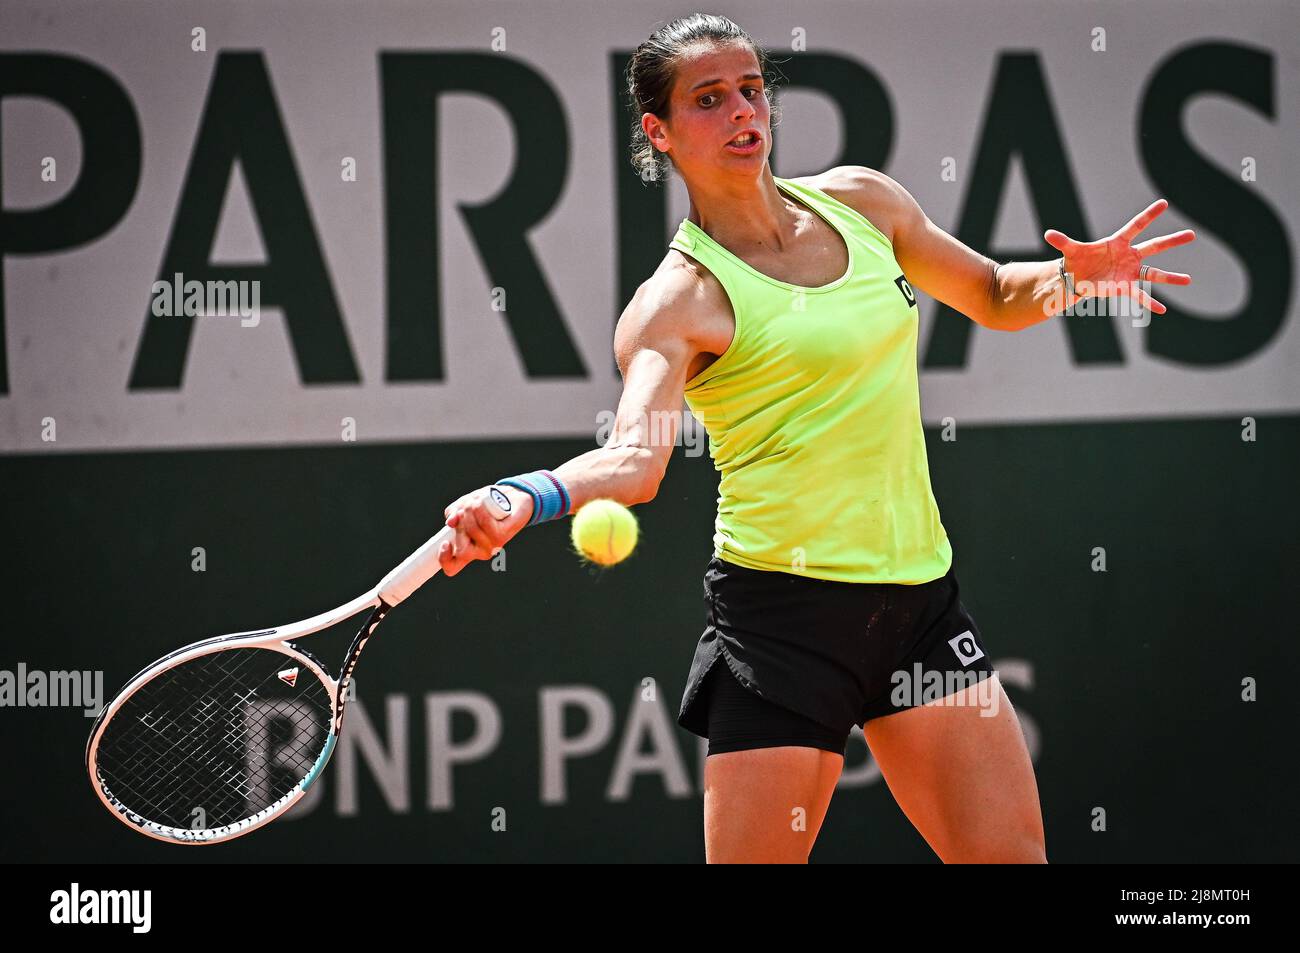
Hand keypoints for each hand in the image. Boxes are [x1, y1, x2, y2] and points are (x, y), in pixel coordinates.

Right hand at [438, 485, 534, 576]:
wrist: (512, 497)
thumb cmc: (486, 504)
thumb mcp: (463, 506)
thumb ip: (453, 514)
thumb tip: (450, 522)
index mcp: (467, 549)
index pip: (451, 567)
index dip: (444, 559)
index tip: (445, 543)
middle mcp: (480, 551)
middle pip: (460, 545)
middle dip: (459, 522)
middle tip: (465, 510)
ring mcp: (492, 545)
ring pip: (471, 529)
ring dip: (469, 509)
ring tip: (476, 501)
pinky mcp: (502, 536)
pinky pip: (484, 521)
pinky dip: (480, 508)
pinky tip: (483, 502)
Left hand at [1044, 199, 1194, 313]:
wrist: (1077, 277)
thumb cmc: (1078, 260)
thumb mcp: (1071, 250)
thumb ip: (1063, 241)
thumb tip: (1048, 234)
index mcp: (1118, 242)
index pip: (1136, 226)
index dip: (1149, 215)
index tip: (1164, 203)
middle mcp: (1129, 256)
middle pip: (1154, 246)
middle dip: (1172, 241)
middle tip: (1192, 234)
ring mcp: (1130, 272)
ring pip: (1154, 273)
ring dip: (1170, 277)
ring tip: (1188, 280)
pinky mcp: (1125, 287)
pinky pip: (1140, 295)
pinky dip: (1150, 303)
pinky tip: (1161, 310)